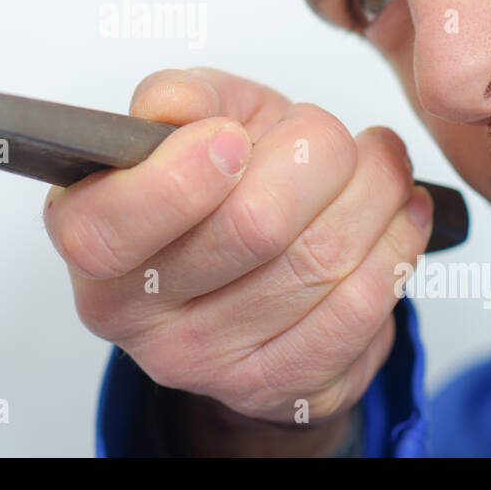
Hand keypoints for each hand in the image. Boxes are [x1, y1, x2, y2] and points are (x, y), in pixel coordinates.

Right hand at [44, 67, 431, 454]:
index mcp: (91, 237)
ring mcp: (208, 363)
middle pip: (250, 229)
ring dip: (372, 194)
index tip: (232, 136)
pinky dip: (395, 247)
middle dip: (315, 157)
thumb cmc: (217, 182)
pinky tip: (399, 213)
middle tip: (328, 135)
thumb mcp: (193, 122)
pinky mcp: (280, 389)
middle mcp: (136, 315)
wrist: (254, 269)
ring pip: (320, 262)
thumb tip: (171, 104)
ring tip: (379, 163)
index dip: (182, 174)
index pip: (110, 229)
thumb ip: (181, 99)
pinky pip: (359, 311)